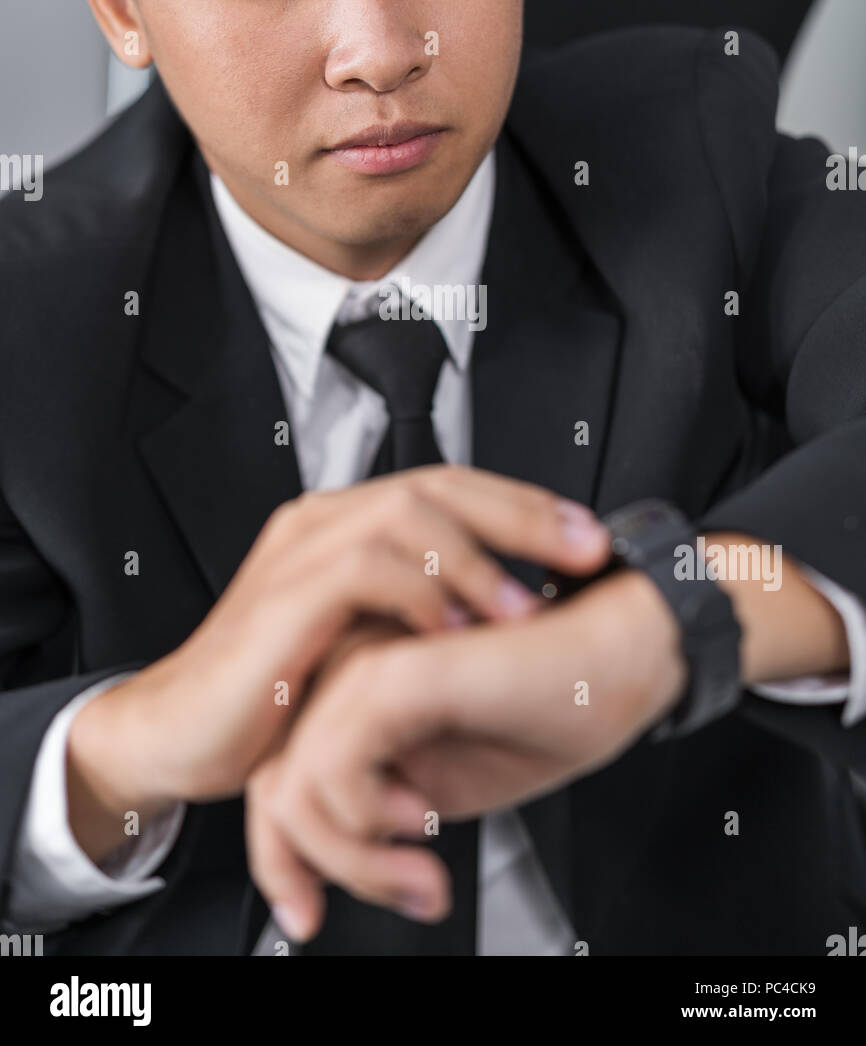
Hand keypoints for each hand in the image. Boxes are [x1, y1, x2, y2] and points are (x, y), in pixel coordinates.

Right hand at [68, 467, 609, 860]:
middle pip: (438, 484)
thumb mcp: (362, 638)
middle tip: (586, 551)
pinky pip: (362, 570)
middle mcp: (323, 523)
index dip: (524, 506)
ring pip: (406, 514)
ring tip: (528, 609)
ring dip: (480, 560)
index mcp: (345, 525)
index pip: (449, 486)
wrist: (181, 731)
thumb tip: (510, 604)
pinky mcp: (280, 601)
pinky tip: (457, 630)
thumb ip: (416, 609)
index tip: (588, 536)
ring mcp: (298, 554)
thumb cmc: (276, 691)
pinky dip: (419, 594)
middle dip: (523, 515)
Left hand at [245, 566, 686, 939]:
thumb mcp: (441, 785)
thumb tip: (320, 865)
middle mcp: (346, 664)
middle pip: (273, 787)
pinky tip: (427, 821)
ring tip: (422, 874)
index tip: (308, 913)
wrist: (622, 654)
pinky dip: (369, 823)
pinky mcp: (397, 669)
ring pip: (295, 787)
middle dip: (321, 869)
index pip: (278, 778)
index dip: (282, 859)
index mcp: (353, 686)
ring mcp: (366, 659)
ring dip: (356, 861)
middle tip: (403, 896)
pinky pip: (332, 768)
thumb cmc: (551, 706)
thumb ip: (372, 810)